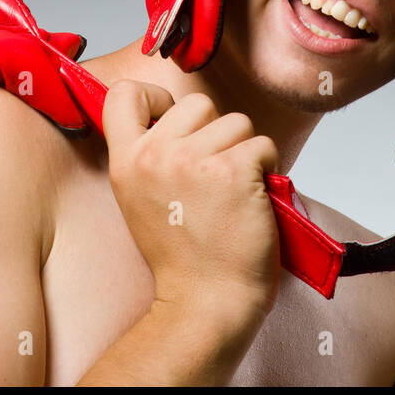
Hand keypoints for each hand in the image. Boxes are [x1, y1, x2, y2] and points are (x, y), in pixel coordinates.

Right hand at [101, 82, 281, 320]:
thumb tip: (173, 116)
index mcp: (126, 161)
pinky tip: (252, 199)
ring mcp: (193, 160)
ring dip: (245, 151)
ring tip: (233, 191)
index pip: (125, 93)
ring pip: (237, 122)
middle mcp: (155, 154)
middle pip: (198, 103)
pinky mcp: (233, 170)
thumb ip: (149, 155)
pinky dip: (269, 169)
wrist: (206, 301)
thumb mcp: (139, 198)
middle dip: (216, 132)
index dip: (154, 97)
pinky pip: (264, 144)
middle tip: (213, 176)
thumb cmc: (183, 255)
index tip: (170, 119)